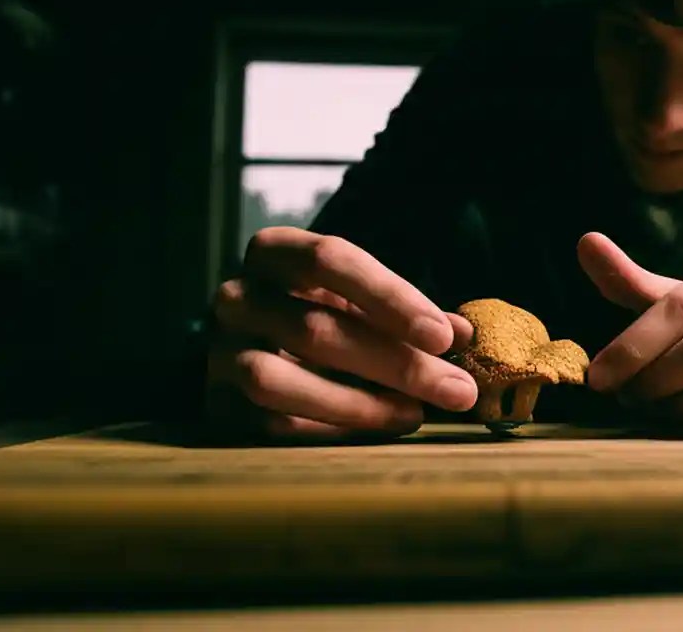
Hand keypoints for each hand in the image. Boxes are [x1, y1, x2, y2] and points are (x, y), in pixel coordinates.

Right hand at [207, 226, 476, 441]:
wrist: (249, 349)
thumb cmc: (323, 314)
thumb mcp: (363, 302)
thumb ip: (411, 317)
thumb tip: (467, 335)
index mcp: (274, 253)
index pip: (329, 259)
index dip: (390, 297)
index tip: (444, 337)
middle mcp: (237, 297)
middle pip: (314, 328)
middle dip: (395, 363)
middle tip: (456, 391)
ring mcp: (219, 352)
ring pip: (277, 380)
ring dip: (357, 404)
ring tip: (414, 415)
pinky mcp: (215, 404)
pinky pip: (269, 424)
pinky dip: (329, 430)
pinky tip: (375, 430)